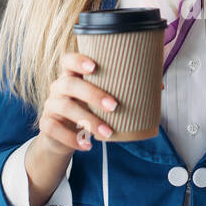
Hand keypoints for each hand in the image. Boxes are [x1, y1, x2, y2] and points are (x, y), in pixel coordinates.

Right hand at [36, 52, 165, 156]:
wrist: (62, 137)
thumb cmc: (88, 110)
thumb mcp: (100, 100)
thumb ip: (123, 91)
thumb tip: (159, 86)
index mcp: (72, 76)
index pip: (68, 60)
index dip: (79, 60)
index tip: (95, 65)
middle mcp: (59, 87)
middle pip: (70, 84)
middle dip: (93, 94)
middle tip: (114, 106)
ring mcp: (51, 106)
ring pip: (66, 108)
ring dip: (89, 120)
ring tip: (108, 133)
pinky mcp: (46, 125)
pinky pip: (55, 129)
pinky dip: (72, 139)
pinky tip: (88, 145)